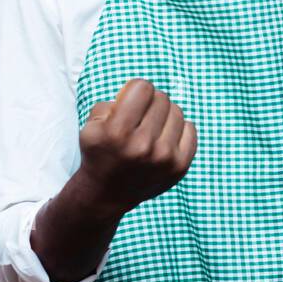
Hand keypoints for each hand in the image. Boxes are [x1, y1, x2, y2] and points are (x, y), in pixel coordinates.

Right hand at [77, 78, 196, 213]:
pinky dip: (179, 128)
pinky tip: (164, 137)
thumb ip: (112, 102)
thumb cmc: (101, 152)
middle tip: (140, 116)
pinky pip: (190, 128)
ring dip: (165, 114)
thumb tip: (143, 92)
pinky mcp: (179, 166)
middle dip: (150, 102)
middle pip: (161, 98)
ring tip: (152, 127)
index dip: (136, 89)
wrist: (107, 193)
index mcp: (117, 132)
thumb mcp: (92, 125)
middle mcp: (143, 145)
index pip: (143, 87)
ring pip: (177, 111)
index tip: (131, 100)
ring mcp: (164, 158)